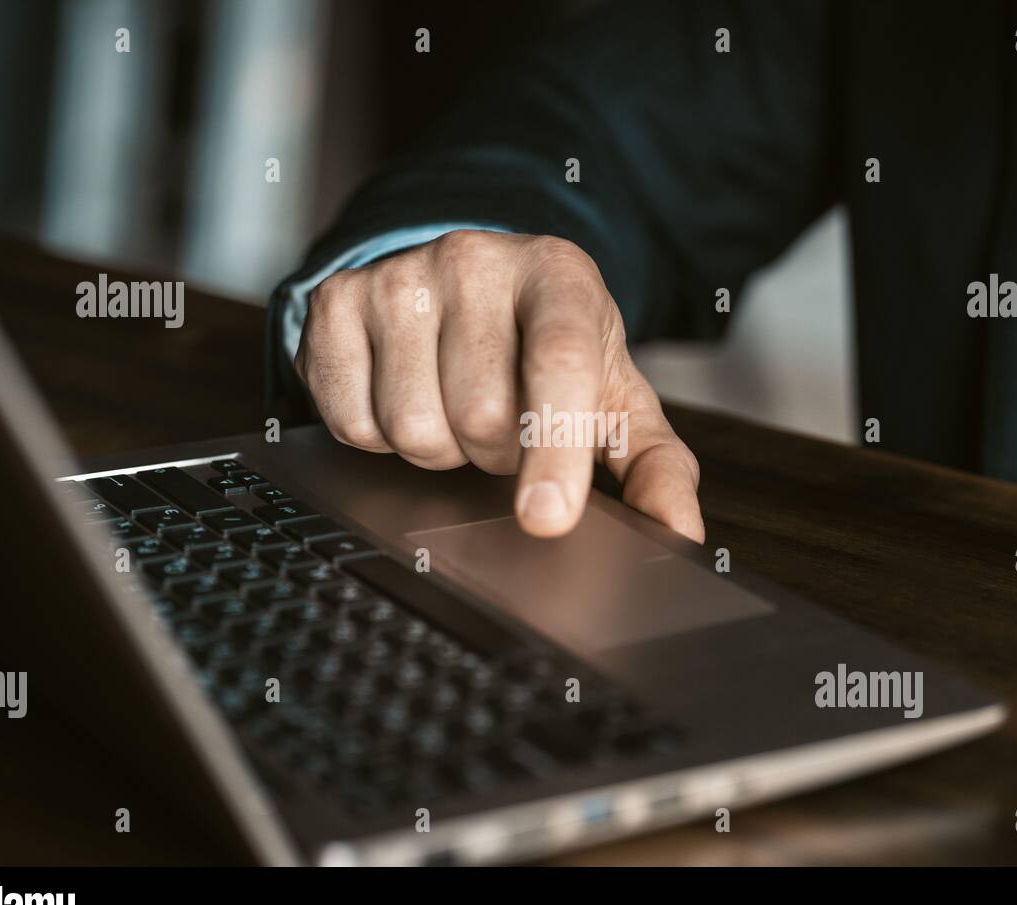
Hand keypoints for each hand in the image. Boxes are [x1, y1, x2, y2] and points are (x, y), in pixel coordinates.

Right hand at [294, 230, 703, 541]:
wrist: (466, 284)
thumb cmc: (547, 348)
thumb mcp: (612, 394)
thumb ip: (654, 464)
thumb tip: (679, 532)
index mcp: (560, 277)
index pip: (559, 363)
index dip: (554, 448)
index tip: (547, 519)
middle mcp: (476, 260)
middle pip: (479, 415)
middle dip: (497, 454)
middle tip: (506, 431)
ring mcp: (399, 275)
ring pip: (412, 426)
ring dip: (440, 450)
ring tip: (457, 412)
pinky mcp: (336, 300)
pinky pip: (352, 421)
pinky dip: (379, 439)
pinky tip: (405, 399)